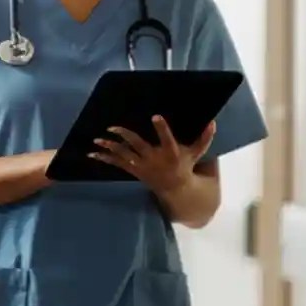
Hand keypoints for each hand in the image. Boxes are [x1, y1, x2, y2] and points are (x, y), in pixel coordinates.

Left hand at [89, 117, 216, 192]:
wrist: (175, 189)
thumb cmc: (185, 166)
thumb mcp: (197, 153)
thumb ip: (204, 138)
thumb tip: (213, 122)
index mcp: (170, 152)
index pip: (166, 139)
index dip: (162, 128)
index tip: (155, 116)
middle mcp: (154, 159)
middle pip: (138, 145)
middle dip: (125, 136)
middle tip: (113, 127)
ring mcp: (142, 165)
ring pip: (124, 155)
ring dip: (109, 147)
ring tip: (96, 140)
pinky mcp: (134, 170)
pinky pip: (117, 163)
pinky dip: (104, 158)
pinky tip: (92, 153)